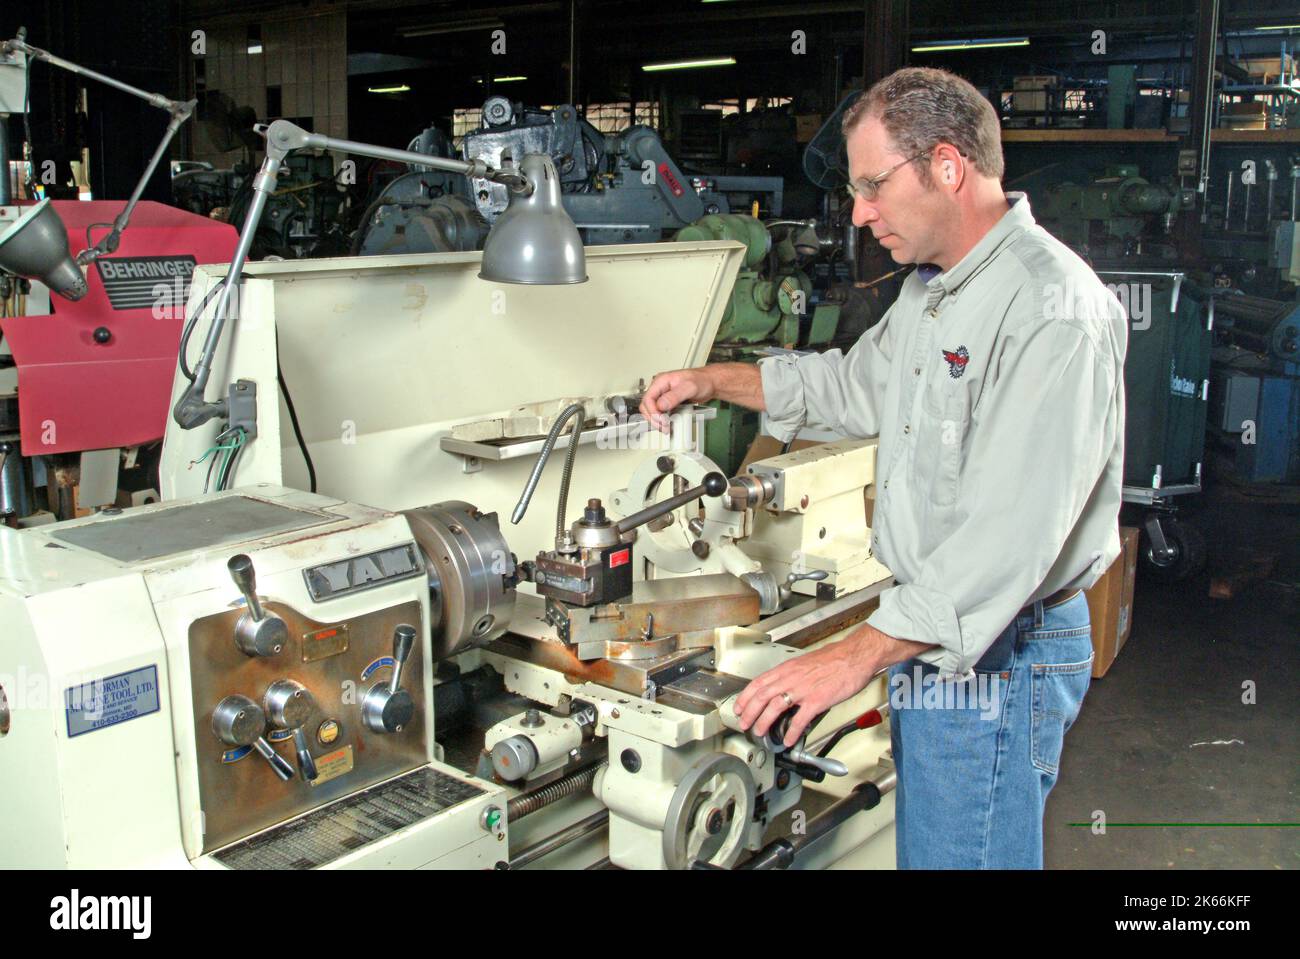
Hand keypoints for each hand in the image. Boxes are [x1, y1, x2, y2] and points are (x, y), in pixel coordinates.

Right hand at [640, 368, 714, 431]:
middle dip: (653, 418)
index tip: (662, 420)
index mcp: (661, 381)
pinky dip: (662, 420)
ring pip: (651, 411)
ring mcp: (663, 395)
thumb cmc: (702, 380)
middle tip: (664, 427)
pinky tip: (669, 424)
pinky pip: (660, 413)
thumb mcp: (689, 387)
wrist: (710, 382)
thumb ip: (674, 396)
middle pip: (646, 406)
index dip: (653, 412)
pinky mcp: (668, 402)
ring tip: (666, 428)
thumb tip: (661, 404)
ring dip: (656, 421)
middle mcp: (660, 388)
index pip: (648, 399)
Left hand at [734, 629, 884, 747]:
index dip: (745, 697)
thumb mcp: (805, 663)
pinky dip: (791, 731)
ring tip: (760, 732)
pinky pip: (799, 719)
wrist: (854, 656)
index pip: (758, 683)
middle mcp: (791, 678)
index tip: (739, 707)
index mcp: (787, 669)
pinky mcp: (817, 700)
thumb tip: (784, 688)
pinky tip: (788, 739)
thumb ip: (792, 676)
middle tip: (744, 724)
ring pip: (774, 707)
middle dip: (749, 712)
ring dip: (764, 722)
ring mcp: (803, 689)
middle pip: (761, 696)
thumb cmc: (834, 659)